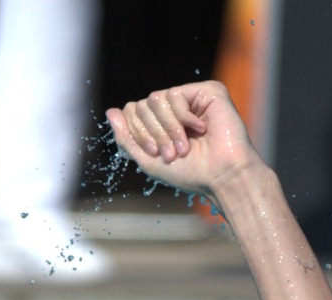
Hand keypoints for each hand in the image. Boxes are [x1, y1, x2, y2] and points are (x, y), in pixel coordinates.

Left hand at [105, 81, 259, 197]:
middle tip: (171, 154)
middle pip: (141, 105)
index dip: (138, 133)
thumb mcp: (149, 160)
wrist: (221, 175)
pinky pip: (176, 94)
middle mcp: (175, 107)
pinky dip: (183, 118)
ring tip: (184, 146)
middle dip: (153, 133)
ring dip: (168, 128)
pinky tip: (201, 129)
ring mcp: (191, 97)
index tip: (156, 154)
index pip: (132, 112)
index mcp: (162, 122)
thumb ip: (127, 137)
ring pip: (155, 99)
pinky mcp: (207, 90)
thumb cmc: (190, 173)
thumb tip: (110, 111)